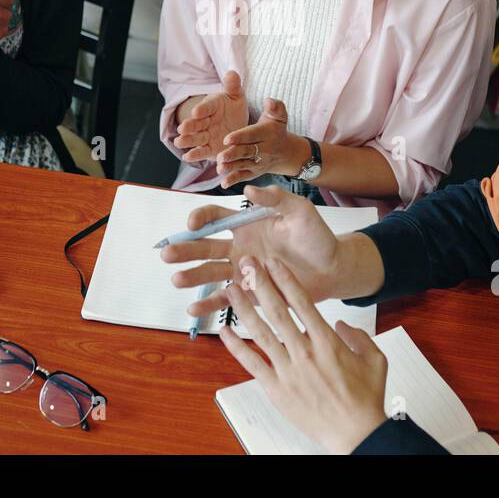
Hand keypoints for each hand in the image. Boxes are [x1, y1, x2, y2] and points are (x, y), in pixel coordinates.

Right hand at [161, 184, 342, 319]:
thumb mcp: (299, 211)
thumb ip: (275, 199)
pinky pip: (225, 298)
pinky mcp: (249, 293)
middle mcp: (239, 246)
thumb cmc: (316, 236)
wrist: (332, 268)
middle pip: (204, 246)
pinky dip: (208, 304)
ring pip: (210, 272)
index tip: (193, 225)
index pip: (214, 217)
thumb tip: (250, 189)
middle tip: (166, 254)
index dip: (200, 219)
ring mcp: (242, 271)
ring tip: (175, 280)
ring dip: (191, 275)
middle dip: (185, 249)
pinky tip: (192, 308)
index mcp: (246, 223)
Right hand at [173, 70, 247, 163]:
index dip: (202, 109)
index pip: (207, 106)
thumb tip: (232, 73)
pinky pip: (201, 152)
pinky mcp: (208, 148)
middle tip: (182, 128)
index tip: (197, 112)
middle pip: (196, 123)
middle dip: (189, 126)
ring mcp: (206, 135)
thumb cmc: (233, 108)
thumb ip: (233, 86)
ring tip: (179, 142)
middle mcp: (206, 121)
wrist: (235, 124)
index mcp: (212, 106)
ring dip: (187, 140)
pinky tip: (187, 157)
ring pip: (195, 138)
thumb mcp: (236, 96)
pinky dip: (194, 155)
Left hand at [215, 96, 307, 187]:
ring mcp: (259, 162)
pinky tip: (224, 183)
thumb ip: (275, 107)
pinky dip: (234, 180)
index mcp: (266, 134)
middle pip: (246, 152)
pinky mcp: (255, 172)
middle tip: (220, 156)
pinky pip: (244, 176)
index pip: (252, 135)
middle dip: (233, 154)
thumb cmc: (276, 130)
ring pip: (243, 165)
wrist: (286, 152)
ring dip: (231, 168)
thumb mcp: (279, 116)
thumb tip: (269, 100)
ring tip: (220, 169)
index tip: (227, 138)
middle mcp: (264, 149)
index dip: (239, 137)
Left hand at [220, 255, 388, 453]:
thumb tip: (340, 323)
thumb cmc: (366, 398)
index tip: (274, 263)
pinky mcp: (277, 388)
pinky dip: (236, 347)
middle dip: (260, 284)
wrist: (356, 432)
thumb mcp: (375, 359)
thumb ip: (358, 335)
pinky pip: (252, 364)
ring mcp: (288, 370)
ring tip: (231, 290)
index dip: (285, 279)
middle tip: (247, 266)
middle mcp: (304, 352)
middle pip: (277, 311)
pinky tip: (225, 332)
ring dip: (244, 309)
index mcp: (327, 341)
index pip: (302, 302)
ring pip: (260, 333)